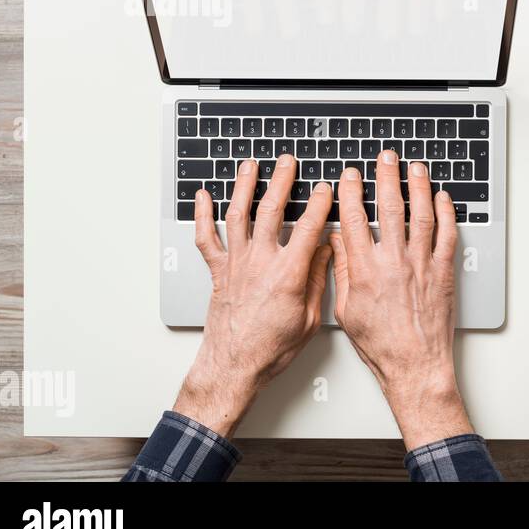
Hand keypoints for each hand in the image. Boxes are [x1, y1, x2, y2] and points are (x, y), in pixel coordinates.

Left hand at [174, 154, 333, 436]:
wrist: (234, 366)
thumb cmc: (271, 349)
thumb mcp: (309, 317)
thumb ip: (317, 278)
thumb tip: (324, 250)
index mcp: (288, 274)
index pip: (308, 227)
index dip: (320, 204)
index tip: (326, 187)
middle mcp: (260, 263)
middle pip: (270, 210)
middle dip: (281, 181)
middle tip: (288, 162)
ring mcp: (236, 264)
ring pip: (238, 215)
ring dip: (244, 186)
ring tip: (250, 165)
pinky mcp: (218, 272)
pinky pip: (207, 238)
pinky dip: (202, 215)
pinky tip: (202, 196)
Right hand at [330, 151, 472, 449]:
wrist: (415, 365)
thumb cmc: (381, 345)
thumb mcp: (346, 310)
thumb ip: (342, 271)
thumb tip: (337, 242)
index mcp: (365, 270)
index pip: (355, 219)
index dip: (351, 192)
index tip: (349, 176)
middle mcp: (394, 262)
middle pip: (390, 207)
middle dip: (387, 177)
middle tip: (386, 157)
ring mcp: (422, 265)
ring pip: (421, 215)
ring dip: (418, 187)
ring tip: (415, 167)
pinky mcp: (443, 273)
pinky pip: (447, 235)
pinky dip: (445, 213)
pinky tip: (442, 198)